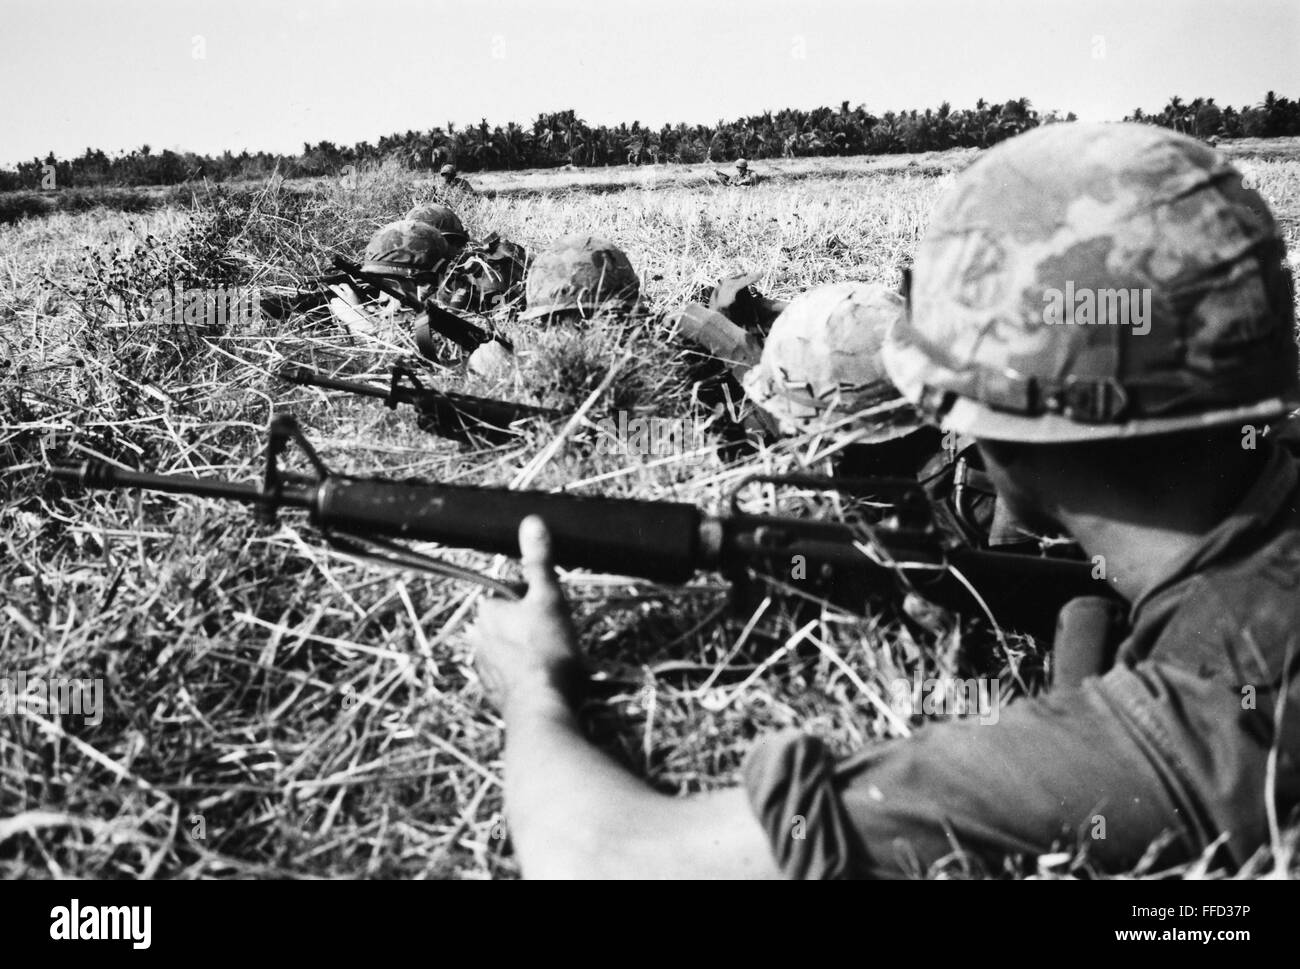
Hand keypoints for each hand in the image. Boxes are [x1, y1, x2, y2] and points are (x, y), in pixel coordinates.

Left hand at [467, 516, 582, 715]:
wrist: (542, 708)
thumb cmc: (547, 651)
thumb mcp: (549, 598)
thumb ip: (539, 560)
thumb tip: (532, 520)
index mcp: (487, 611)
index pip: (511, 591)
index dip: (537, 598)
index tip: (554, 612)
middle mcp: (477, 637)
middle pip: (511, 620)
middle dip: (532, 625)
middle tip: (558, 637)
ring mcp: (484, 667)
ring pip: (512, 648)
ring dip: (530, 650)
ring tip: (555, 661)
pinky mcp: (495, 693)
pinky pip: (512, 674)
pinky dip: (527, 674)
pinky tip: (546, 680)